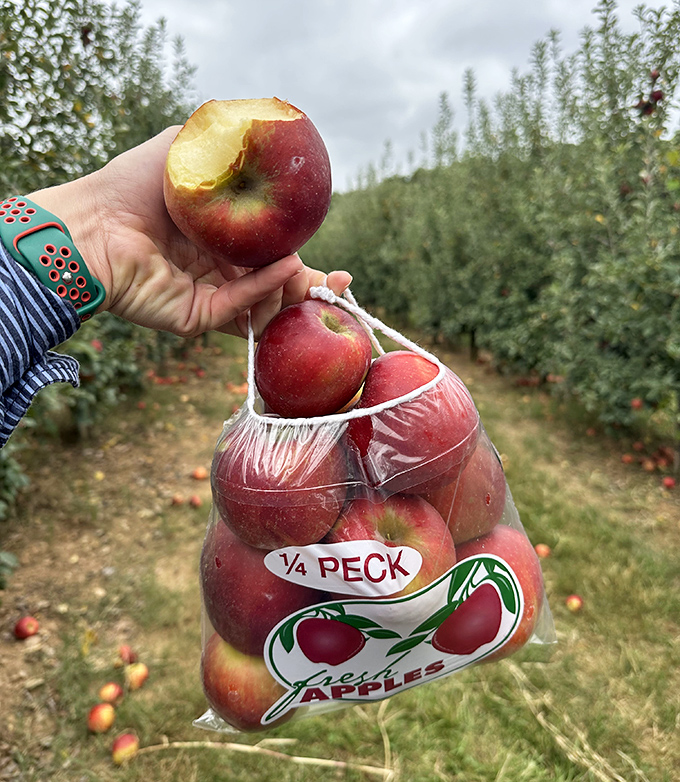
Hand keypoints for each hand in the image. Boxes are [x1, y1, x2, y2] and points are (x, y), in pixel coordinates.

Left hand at [28, 127, 350, 338]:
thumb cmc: (132, 184)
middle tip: (342, 284)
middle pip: (273, 289)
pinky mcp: (194, 318)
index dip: (301, 262)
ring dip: (294, 293)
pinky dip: (263, 289)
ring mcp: (206, 299)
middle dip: (310, 289)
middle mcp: (216, 274)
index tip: (338, 265)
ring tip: (319, 278)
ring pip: (262, 305)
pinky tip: (287, 267)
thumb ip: (222, 144)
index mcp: (218, 245)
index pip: (270, 260)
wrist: (92, 222)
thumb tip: (261, 126)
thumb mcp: (185, 150)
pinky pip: (238, 307)